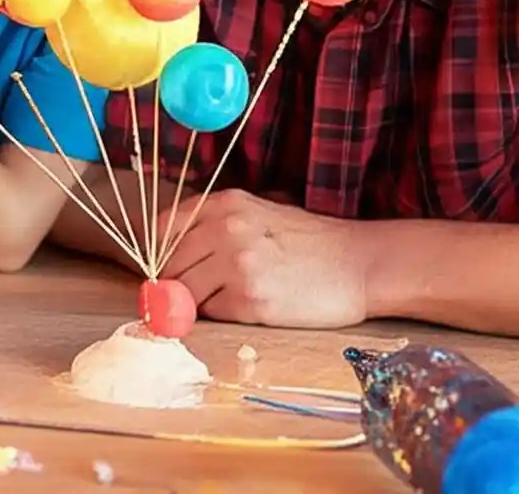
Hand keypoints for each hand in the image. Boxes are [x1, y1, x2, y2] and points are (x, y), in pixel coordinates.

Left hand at [156, 189, 366, 327]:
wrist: (360, 264)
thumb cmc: (309, 242)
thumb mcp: (257, 214)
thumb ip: (213, 225)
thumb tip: (165, 254)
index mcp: (225, 204)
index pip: (161, 229)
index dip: (158, 255)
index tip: (164, 270)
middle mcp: (227, 230)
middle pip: (169, 266)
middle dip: (175, 284)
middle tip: (193, 293)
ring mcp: (238, 266)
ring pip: (185, 293)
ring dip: (197, 301)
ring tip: (229, 297)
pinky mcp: (251, 301)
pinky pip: (212, 314)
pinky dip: (223, 315)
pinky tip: (251, 306)